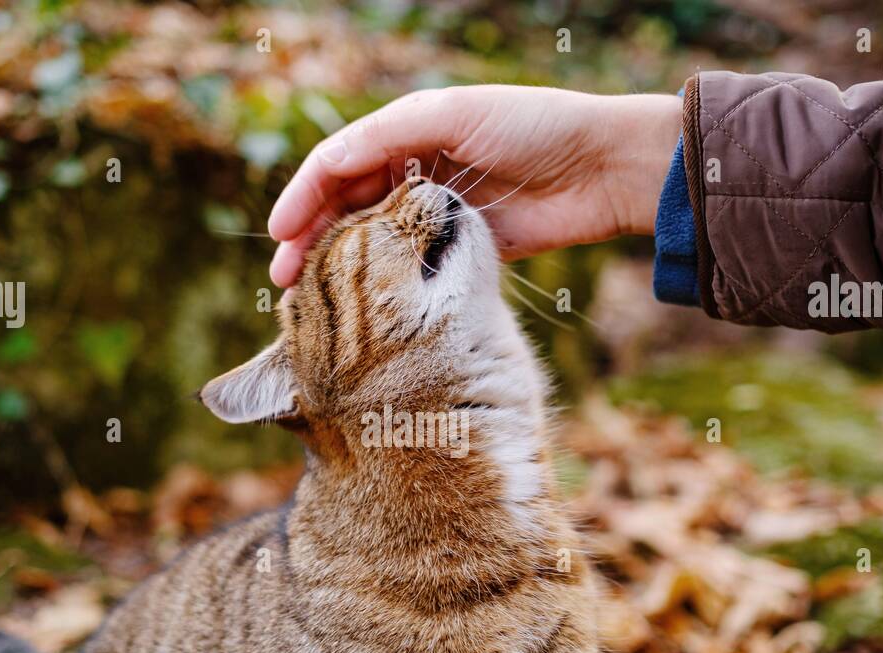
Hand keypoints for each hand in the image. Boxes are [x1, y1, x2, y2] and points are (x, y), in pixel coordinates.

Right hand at [267, 85, 682, 286]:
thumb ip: (388, 136)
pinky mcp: (465, 250)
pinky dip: (384, 285)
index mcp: (408, 131)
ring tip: (311, 300)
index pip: (337, 164)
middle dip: (310, 240)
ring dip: (339, 267)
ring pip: (373, 242)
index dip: (303, 196)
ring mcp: (439, 214)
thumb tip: (328, 164)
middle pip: (347, 207)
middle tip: (284, 282)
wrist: (603, 169)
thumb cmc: (533, 127)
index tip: (279, 235)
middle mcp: (416, 171)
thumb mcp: (454, 115)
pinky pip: (413, 269)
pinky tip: (364, 307)